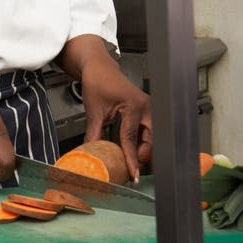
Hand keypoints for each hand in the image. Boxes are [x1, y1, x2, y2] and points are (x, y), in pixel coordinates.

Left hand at [81, 64, 152, 181]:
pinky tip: (131, 150)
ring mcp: (148, 108)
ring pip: (151, 137)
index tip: (132, 174)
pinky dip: (141, 142)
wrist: (100, 69)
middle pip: (150, 140)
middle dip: (142, 156)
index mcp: (134, 105)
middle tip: (132, 170)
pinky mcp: (146, 110)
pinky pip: (148, 131)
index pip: (131, 138)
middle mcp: (146, 106)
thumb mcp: (94, 110)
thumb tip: (91, 154)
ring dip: (142, 150)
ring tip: (130, 162)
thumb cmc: (98, 82)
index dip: (131, 158)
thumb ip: (94, 134)